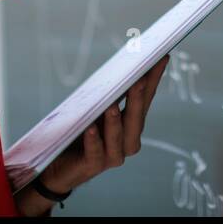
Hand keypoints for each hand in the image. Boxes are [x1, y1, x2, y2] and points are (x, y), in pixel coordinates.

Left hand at [38, 54, 170, 197]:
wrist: (60, 165)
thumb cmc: (80, 131)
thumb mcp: (95, 108)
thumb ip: (107, 94)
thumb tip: (118, 67)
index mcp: (131, 124)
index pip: (146, 98)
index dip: (154, 79)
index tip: (162, 57)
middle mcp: (127, 141)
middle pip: (136, 119)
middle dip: (138, 99)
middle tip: (140, 79)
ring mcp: (112, 155)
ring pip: (119, 138)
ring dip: (116, 122)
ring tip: (112, 106)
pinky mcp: (93, 166)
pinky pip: (96, 153)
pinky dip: (94, 141)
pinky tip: (90, 128)